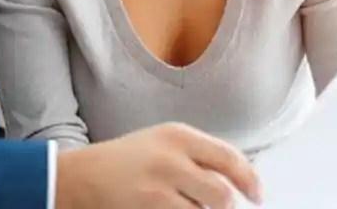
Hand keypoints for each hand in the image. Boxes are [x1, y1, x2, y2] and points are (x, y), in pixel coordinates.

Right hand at [55, 122, 262, 208]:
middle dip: (227, 208)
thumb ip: (199, 156)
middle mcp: (171, 159)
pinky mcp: (146, 208)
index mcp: (179, 135)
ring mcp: (157, 188)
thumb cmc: (126, 162)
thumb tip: (240, 179)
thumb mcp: (162, 144)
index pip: (229, 158)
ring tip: (181, 204)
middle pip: (221, 194)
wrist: (77, 177)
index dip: (250, 180)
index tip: (259, 196)